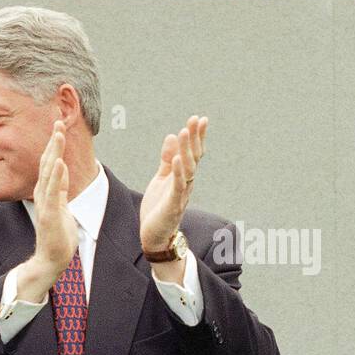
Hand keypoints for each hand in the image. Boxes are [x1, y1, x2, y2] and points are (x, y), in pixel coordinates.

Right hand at [14, 119, 78, 302]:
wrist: (51, 258)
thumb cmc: (58, 235)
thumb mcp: (61, 205)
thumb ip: (60, 188)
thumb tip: (61, 170)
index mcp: (48, 190)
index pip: (51, 161)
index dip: (55, 143)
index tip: (59, 124)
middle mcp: (44, 193)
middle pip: (49, 161)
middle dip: (54, 140)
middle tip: (58, 120)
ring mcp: (46, 203)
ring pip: (50, 172)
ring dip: (54, 152)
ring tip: (58, 134)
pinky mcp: (49, 215)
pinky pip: (53, 193)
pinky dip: (56, 177)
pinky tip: (58, 162)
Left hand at [141, 115, 206, 252]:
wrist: (154, 235)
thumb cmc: (158, 208)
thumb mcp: (161, 179)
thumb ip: (167, 159)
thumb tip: (172, 136)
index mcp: (183, 176)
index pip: (193, 152)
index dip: (196, 136)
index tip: (199, 119)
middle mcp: (186, 183)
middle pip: (193, 157)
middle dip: (194, 138)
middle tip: (195, 119)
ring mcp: (181, 193)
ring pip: (187, 168)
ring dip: (186, 150)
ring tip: (184, 132)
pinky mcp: (173, 204)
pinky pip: (177, 186)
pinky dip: (178, 172)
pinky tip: (177, 159)